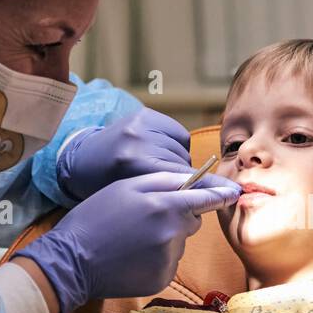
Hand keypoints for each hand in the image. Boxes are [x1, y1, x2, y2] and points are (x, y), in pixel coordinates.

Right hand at [15, 170, 240, 312]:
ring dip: (167, 237)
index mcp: (163, 206)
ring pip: (181, 241)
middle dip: (179, 215)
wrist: (71, 261)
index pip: (204, 199)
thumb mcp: (125, 187)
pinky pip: (171, 261)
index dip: (220, 195)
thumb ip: (163, 180)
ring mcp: (168, 259)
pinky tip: (135, 255)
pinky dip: (159, 257)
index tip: (234, 193)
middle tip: (146, 216)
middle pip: (192, 220)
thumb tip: (195, 179)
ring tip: (135, 237)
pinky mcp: (162, 278)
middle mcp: (171, 234)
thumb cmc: (96, 217)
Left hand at [57, 108, 196, 200]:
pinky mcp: (145, 115)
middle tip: (176, 188)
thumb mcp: (133, 197)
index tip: (230, 192)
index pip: (181, 177)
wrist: (81, 160)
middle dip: (185, 178)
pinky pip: (178, 135)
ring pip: (182, 150)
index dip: (207, 187)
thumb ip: (167, 194)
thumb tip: (208, 194)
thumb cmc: (105, 186)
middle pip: (184, 163)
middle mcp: (138, 140)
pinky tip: (161, 153)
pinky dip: (176, 146)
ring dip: (178, 163)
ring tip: (159, 170)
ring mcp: (141, 124)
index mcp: (132, 163)